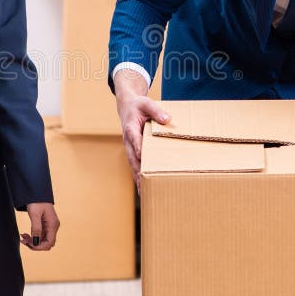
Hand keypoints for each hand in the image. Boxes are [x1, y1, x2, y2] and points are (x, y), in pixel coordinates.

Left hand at [21, 202, 58, 250]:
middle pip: (46, 243)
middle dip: (35, 245)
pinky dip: (33, 237)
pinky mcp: (45, 225)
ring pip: (42, 240)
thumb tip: (36, 242)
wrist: (37, 192)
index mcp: (53, 225)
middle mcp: (53, 227)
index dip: (39, 247)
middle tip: (24, 240)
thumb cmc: (37, 201)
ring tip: (23, 237)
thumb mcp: (35, 214)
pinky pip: (40, 236)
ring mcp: (50, 226)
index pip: (49, 243)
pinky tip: (25, 234)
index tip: (29, 244)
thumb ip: (36, 228)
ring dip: (33, 241)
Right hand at [114, 69, 170, 192]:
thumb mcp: (147, 103)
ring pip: (133, 164)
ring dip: (137, 177)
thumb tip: (167, 120)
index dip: (137, 146)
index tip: (141, 155)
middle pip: (132, 157)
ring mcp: (130, 147)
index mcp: (131, 127)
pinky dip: (139, 175)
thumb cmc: (138, 105)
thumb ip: (156, 111)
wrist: (127, 107)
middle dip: (137, 171)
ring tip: (143, 192)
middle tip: (143, 183)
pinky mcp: (133, 150)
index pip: (134, 138)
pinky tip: (144, 187)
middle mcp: (128, 140)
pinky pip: (135, 164)